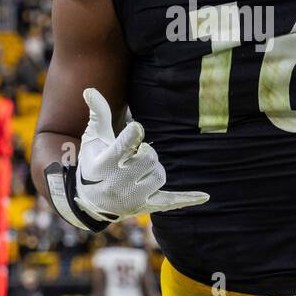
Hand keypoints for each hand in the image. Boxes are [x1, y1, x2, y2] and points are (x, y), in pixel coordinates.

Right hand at [74, 88, 207, 221]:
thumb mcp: (93, 139)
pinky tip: (205, 196)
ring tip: (139, 171)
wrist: (90, 202)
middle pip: (149, 158)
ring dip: (153, 169)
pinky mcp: (146, 206)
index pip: (125, 144)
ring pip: (159, 176)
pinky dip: (187, 199)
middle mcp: (118, 183)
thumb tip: (90, 89)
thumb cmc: (93, 163)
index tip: (136, 129)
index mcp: (104, 164)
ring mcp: (133, 198)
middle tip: (135, 156)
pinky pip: (170, 202)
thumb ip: (98, 114)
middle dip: (146, 153)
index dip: (134, 132)